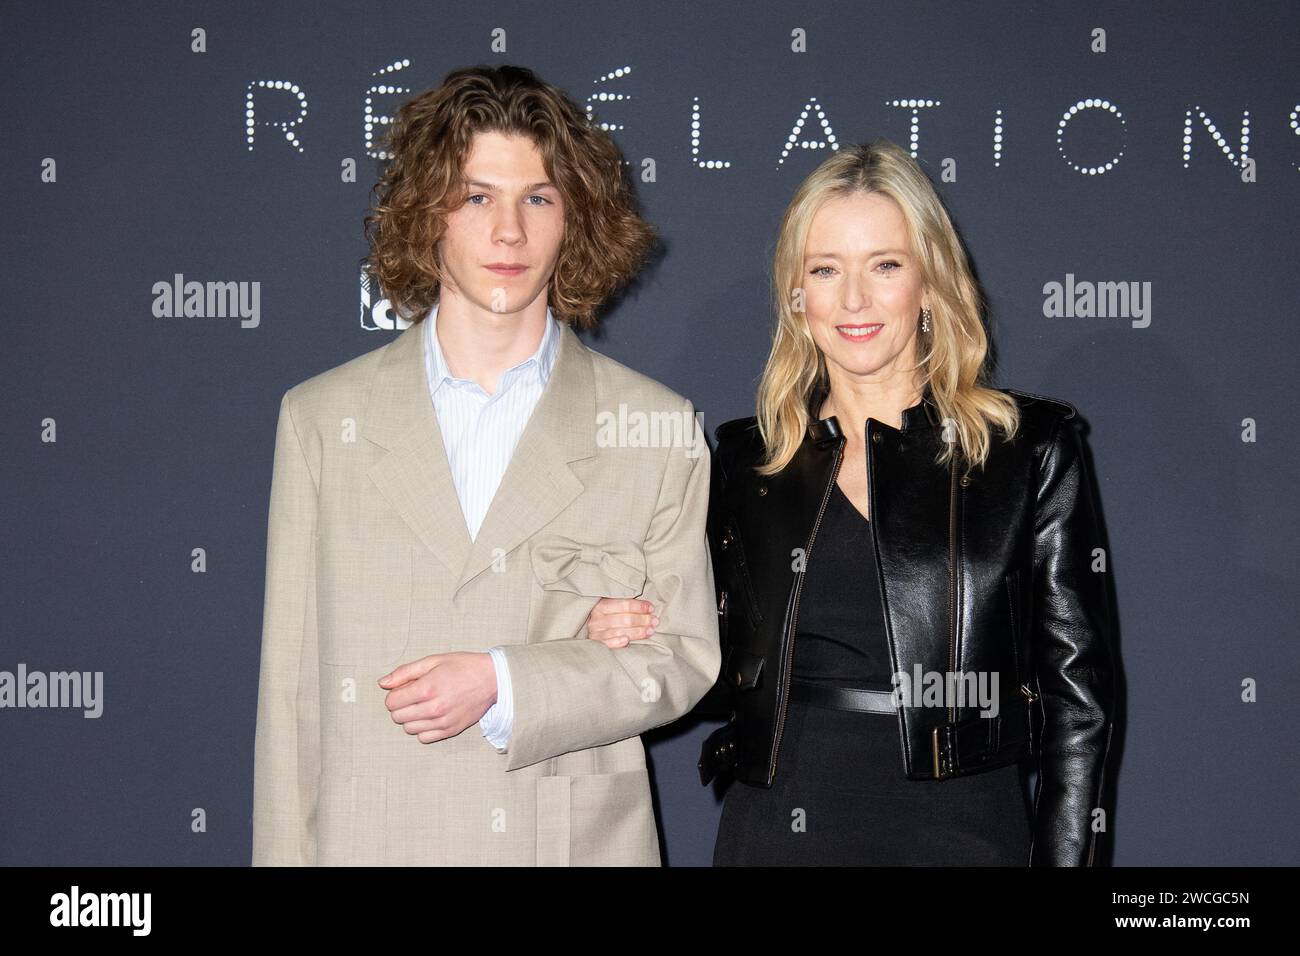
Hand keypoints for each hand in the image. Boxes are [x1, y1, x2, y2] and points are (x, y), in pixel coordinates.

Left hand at [378, 652, 497, 743]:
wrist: (492, 679)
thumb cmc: (462, 666)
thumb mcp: (433, 661)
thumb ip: (405, 672)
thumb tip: (383, 683)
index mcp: (427, 688)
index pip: (392, 702)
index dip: (394, 695)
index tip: (404, 689)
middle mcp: (434, 707)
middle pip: (398, 717)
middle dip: (400, 706)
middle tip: (414, 696)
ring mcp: (443, 721)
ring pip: (409, 729)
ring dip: (411, 718)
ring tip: (423, 705)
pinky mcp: (451, 730)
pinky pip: (424, 738)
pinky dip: (423, 729)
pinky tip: (431, 716)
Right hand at [585, 597, 658, 647]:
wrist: (585, 629)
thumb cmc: (606, 616)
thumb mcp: (611, 606)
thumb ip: (626, 606)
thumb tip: (649, 608)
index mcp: (601, 605)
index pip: (624, 604)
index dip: (639, 607)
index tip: (651, 608)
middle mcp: (597, 618)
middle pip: (624, 619)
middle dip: (642, 620)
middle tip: (655, 621)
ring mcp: (595, 632)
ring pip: (619, 631)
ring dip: (637, 631)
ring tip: (650, 631)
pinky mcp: (595, 644)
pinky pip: (607, 643)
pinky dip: (617, 642)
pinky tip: (626, 640)